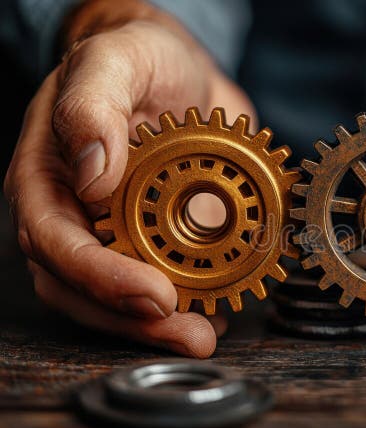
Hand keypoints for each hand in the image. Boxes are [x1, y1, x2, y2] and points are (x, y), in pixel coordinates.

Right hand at [3, 2, 253, 357]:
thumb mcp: (114, 60)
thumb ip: (92, 107)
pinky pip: (162, 284)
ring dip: (159, 327)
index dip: (99, 277)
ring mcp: (114, 232)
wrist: (182, 68)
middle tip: (189, 334)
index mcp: (49, 176)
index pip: (56, 242)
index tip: (151, 295)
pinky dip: (186, 307)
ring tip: (205, 335)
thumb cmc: (139, 57)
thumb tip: (90, 174)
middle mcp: (75, 214)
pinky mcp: (156, 239)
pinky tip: (218, 315)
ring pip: (119, 298)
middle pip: (84, 287)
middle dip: (134, 320)